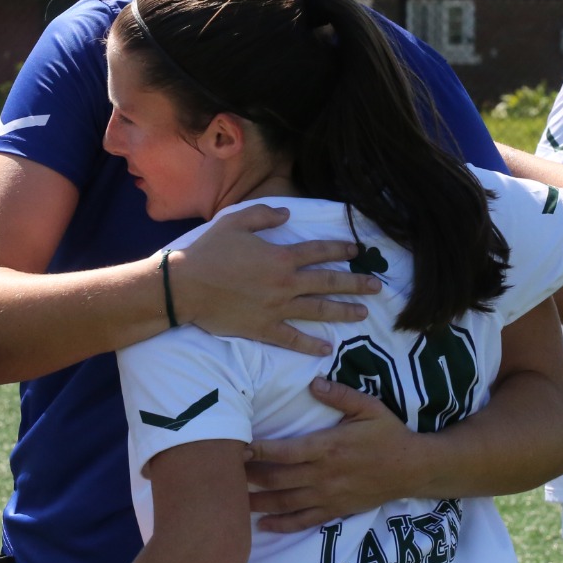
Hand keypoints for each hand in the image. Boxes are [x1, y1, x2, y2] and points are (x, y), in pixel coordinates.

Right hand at [172, 206, 369, 355]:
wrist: (186, 287)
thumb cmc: (210, 252)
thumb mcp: (236, 222)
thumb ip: (264, 215)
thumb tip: (288, 215)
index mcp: (280, 256)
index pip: (319, 252)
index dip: (341, 250)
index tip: (358, 253)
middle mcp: (285, 283)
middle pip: (328, 283)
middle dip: (355, 284)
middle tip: (377, 287)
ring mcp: (277, 308)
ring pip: (318, 311)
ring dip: (343, 312)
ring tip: (363, 314)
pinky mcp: (264, 329)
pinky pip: (293, 339)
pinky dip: (311, 345)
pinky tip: (327, 348)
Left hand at [245, 377, 422, 531]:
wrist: (413, 469)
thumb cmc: (389, 434)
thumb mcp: (369, 407)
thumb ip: (340, 395)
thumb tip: (313, 383)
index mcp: (329, 447)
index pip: (285, 451)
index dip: (258, 450)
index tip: (234, 447)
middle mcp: (324, 475)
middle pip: (278, 478)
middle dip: (249, 477)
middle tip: (223, 474)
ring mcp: (329, 496)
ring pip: (285, 502)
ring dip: (257, 502)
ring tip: (231, 502)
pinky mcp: (335, 510)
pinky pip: (304, 521)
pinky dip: (281, 525)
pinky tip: (262, 525)